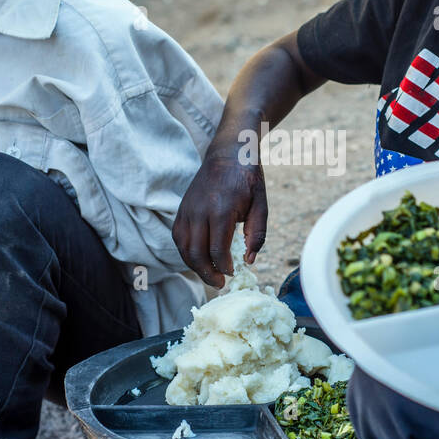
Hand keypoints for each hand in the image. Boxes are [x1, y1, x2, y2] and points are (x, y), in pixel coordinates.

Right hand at [172, 149, 267, 287]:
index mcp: (221, 210)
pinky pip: (178, 237)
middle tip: (220, 283)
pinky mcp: (182, 209)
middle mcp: (200, 211)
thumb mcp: (261, 205)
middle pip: (196, 253)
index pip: (217, 250)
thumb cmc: (247, 180)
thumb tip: (249, 261)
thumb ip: (257, 234)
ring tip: (209, 275)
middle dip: (208, 273)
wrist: (228, 154)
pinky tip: (197, 259)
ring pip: (184, 248)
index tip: (233, 273)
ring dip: (194, 266)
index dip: (224, 267)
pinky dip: (185, 252)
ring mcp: (187, 210)